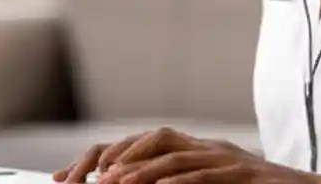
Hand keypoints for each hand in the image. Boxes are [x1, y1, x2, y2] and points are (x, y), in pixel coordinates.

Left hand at [52, 127, 320, 183]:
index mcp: (200, 151)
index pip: (145, 143)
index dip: (108, 156)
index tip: (76, 177)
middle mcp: (211, 147)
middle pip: (154, 140)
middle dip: (115, 157)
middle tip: (86, 180)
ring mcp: (229, 159)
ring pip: (176, 155)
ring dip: (139, 171)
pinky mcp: (245, 175)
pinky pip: (207, 174)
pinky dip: (179, 181)